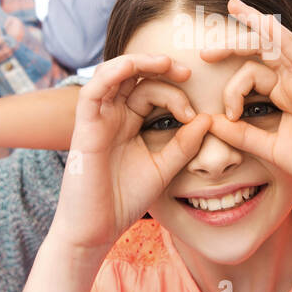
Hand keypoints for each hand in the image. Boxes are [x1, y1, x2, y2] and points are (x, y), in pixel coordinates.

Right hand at [55, 54, 211, 251]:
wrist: (96, 230)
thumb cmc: (123, 201)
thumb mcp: (163, 168)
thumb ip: (183, 145)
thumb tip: (207, 119)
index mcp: (128, 123)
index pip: (151, 91)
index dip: (175, 93)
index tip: (196, 116)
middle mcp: (112, 116)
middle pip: (133, 76)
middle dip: (160, 67)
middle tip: (186, 72)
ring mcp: (97, 120)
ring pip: (112, 74)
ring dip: (138, 61)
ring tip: (165, 63)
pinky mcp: (84, 128)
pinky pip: (92, 91)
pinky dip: (111, 73)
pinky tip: (133, 66)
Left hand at [200, 0, 291, 210]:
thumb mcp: (270, 148)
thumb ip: (242, 135)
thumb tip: (210, 121)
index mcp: (285, 94)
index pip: (251, 73)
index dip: (230, 89)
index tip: (226, 116)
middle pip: (260, 50)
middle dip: (232, 44)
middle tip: (205, 53)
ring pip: (276, 42)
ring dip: (254, 22)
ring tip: (233, 8)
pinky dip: (278, 33)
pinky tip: (261, 19)